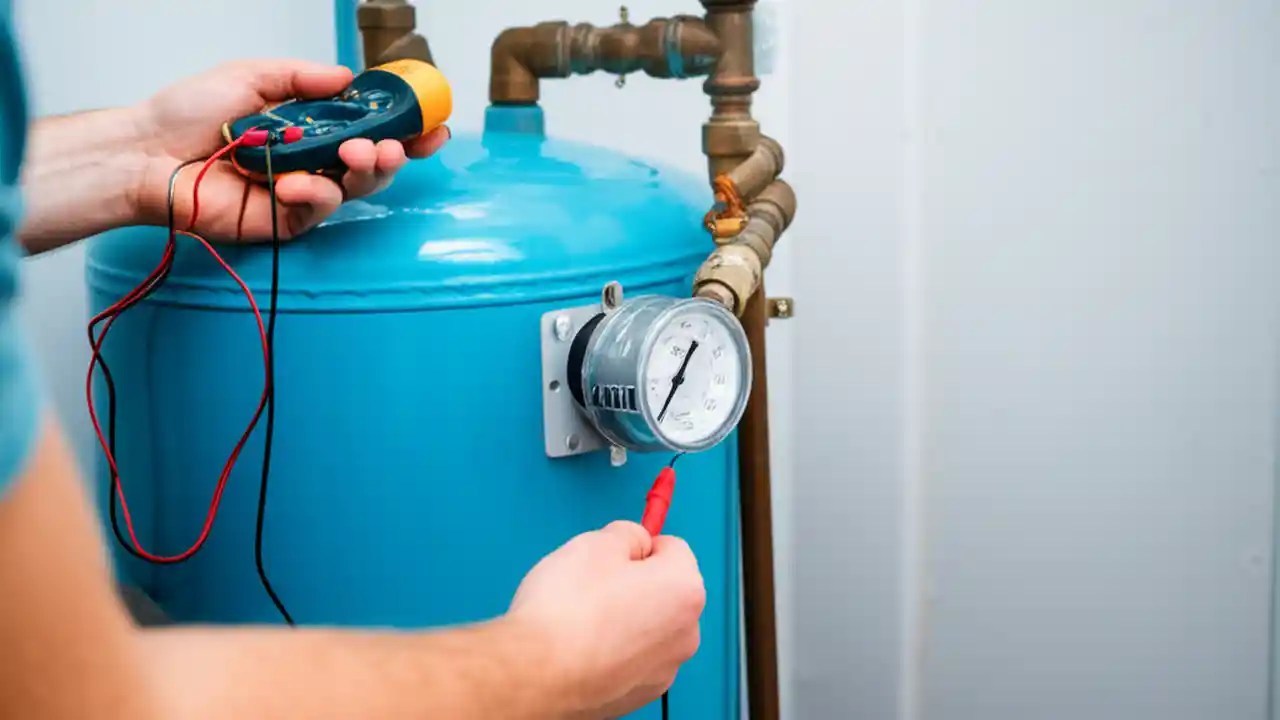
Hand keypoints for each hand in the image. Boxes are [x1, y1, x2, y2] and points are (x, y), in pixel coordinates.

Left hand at [134, 59, 449, 240]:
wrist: (147, 152)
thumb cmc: (188, 113)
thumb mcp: (252, 76)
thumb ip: (304, 78)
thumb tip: (349, 78)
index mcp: (309, 127)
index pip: (367, 130)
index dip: (403, 130)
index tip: (432, 125)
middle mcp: (310, 161)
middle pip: (370, 166)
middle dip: (392, 155)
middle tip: (391, 146)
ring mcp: (298, 194)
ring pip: (352, 190)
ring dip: (364, 173)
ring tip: (359, 155)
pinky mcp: (281, 223)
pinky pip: (316, 212)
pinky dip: (315, 195)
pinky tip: (299, 182)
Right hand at [507, 521, 704, 717]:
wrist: (537, 675)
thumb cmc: (567, 608)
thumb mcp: (595, 544)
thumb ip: (626, 534)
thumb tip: (634, 543)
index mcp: (685, 589)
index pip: (672, 548)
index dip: (637, 547)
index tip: (608, 558)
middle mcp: (686, 633)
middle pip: (664, 591)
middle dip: (634, 584)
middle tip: (591, 588)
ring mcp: (665, 669)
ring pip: (648, 628)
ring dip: (625, 620)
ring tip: (582, 621)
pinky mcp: (640, 695)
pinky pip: (632, 659)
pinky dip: (614, 652)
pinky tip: (583, 650)